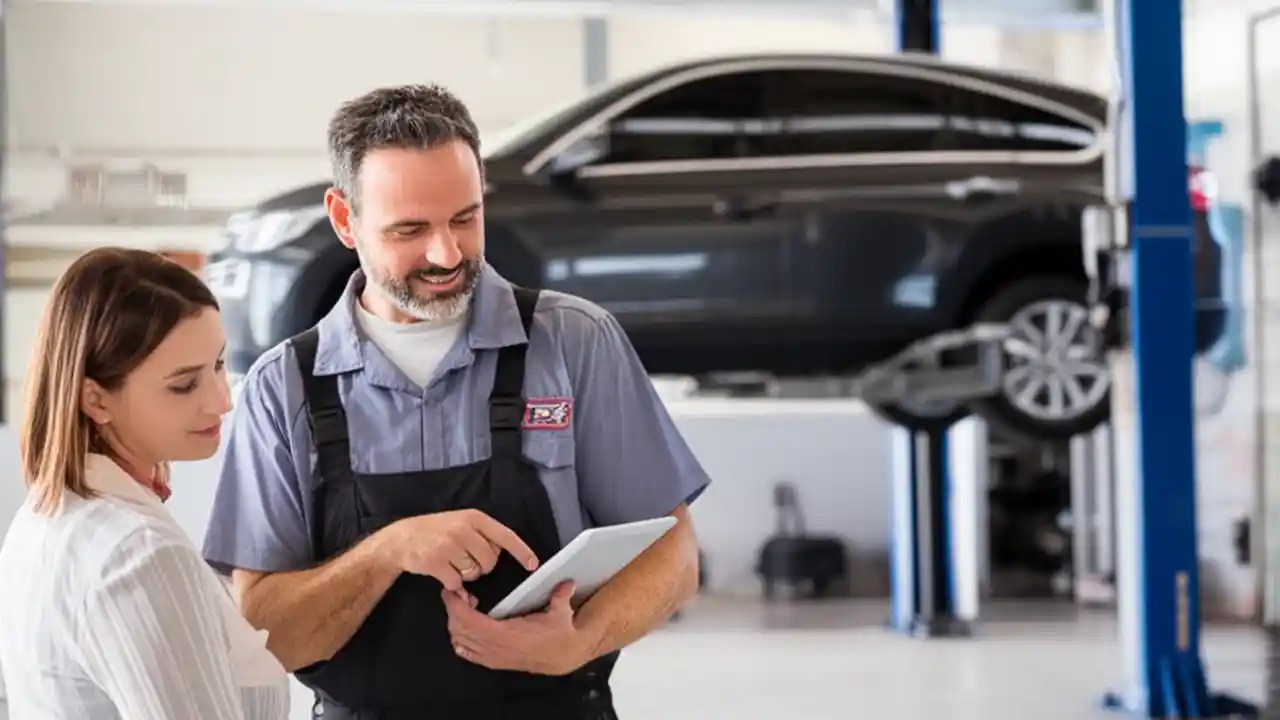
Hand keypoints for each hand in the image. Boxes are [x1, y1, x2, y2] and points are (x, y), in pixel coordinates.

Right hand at [385, 509, 539, 591]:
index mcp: (474, 518)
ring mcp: (448, 545)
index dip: (521, 551)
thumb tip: (501, 555)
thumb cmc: (437, 531)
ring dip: (466, 574)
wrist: (402, 538)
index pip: (505, 535)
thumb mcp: (461, 522)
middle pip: (490, 561)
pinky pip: (457, 582)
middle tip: (466, 559)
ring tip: (451, 562)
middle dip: (482, 566)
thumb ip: (482, 535)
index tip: (533, 564)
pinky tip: (442, 571)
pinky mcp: (435, 562)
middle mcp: (463, 529)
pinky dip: (452, 583)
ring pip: (474, 573)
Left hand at [443, 581, 594, 675]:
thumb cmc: (559, 634)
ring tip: (463, 607)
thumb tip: (566, 580)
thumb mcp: (561, 612)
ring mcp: (492, 658)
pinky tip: (465, 627)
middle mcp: (495, 649)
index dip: (456, 606)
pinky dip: (460, 639)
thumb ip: (560, 594)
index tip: (454, 591)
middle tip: (459, 593)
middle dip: (453, 611)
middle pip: (459, 631)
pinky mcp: (493, 662)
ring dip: (456, 624)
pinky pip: (467, 653)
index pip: (470, 622)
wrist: (563, 656)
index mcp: (507, 636)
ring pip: (460, 642)